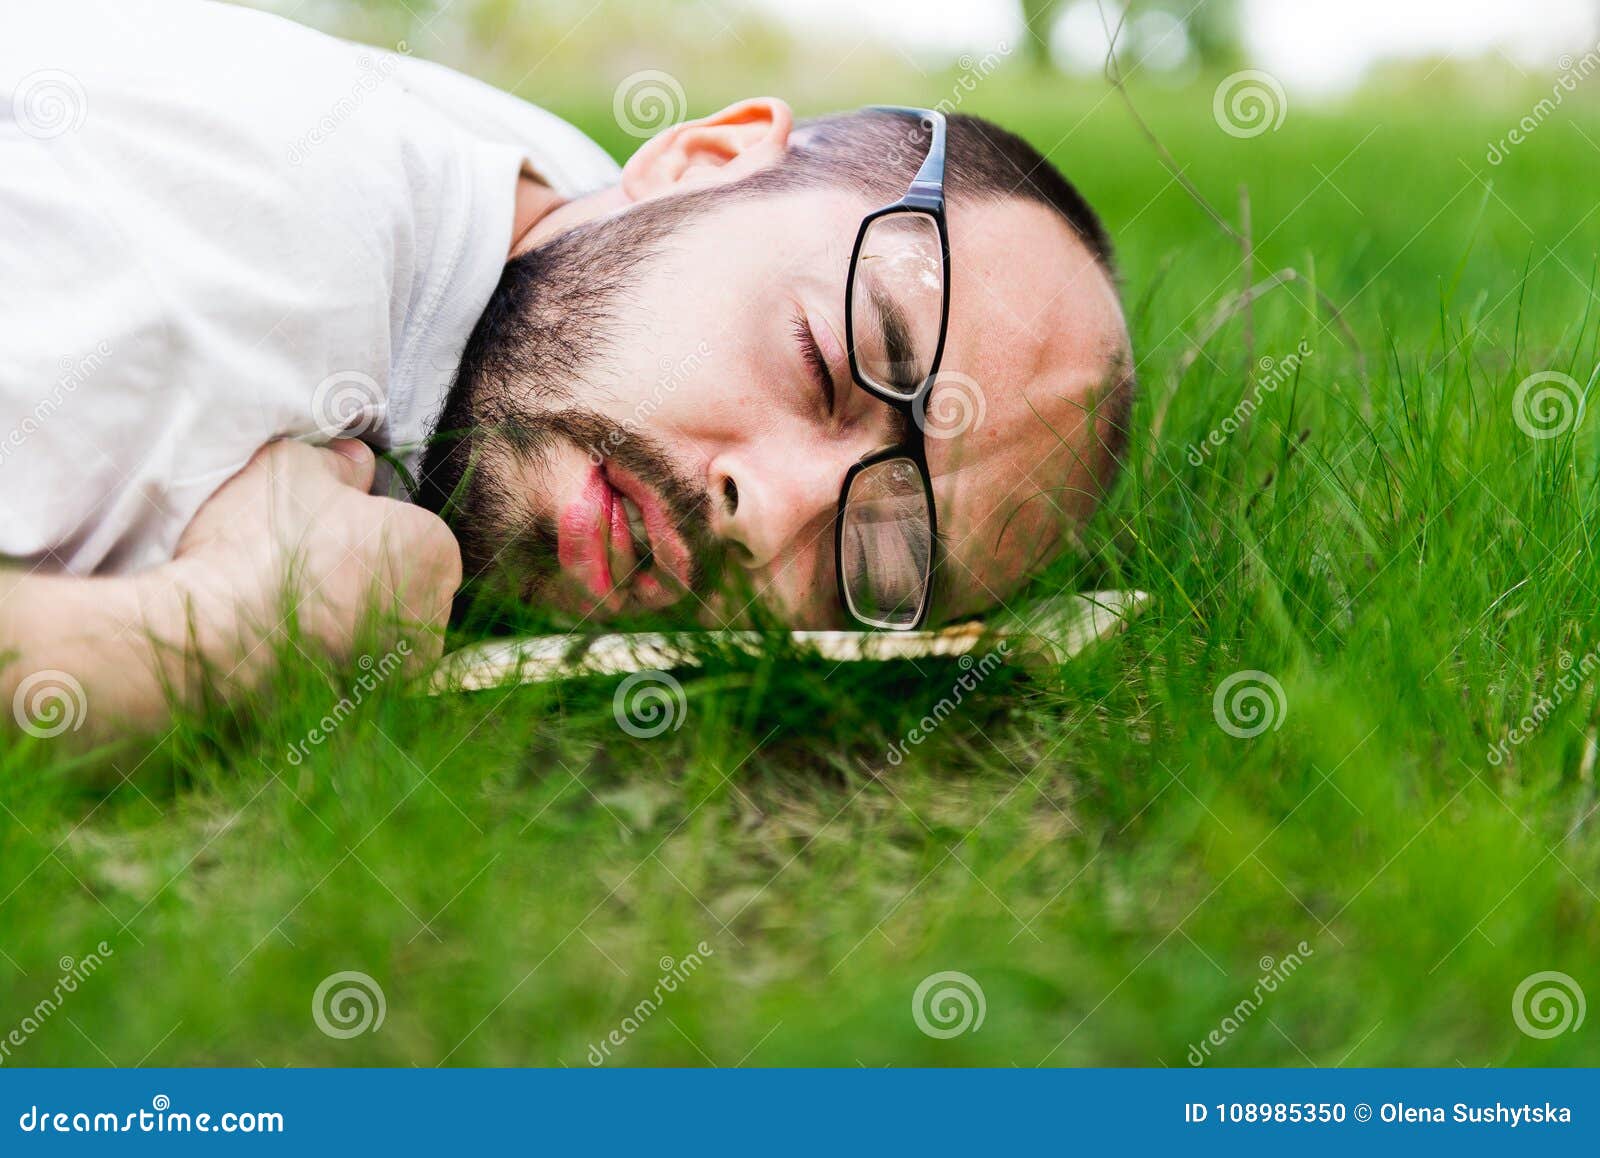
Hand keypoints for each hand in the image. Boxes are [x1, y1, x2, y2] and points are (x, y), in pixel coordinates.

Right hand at [172, 439, 461, 668]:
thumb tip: (357, 462)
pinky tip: (287, 642)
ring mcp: (405, 664)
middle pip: (401, 581)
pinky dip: (328, 656)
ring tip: (288, 604)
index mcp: (435, 547)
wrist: (220, 636)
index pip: (411, 530)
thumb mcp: (294, 467)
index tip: (320, 528)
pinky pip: (354, 668)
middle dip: (362, 572)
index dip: (363, 525)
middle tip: (301, 564)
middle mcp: (435, 611)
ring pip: (380, 628)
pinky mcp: (369, 703)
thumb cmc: (264, 542)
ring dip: (346, 617)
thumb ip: (337, 463)